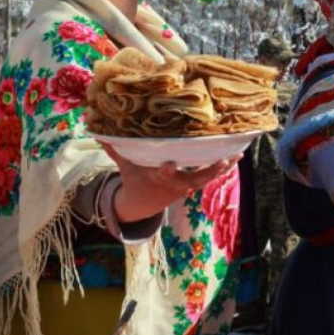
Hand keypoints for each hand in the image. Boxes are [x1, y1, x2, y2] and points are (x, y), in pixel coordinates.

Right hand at [101, 144, 238, 223]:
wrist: (145, 203)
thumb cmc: (136, 178)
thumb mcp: (125, 166)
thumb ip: (114, 149)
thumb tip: (95, 131)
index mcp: (158, 178)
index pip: (163, 175)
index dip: (168, 171)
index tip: (170, 164)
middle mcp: (175, 183)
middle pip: (193, 179)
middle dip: (206, 172)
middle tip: (220, 162)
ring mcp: (187, 185)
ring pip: (207, 178)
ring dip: (221, 168)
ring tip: (235, 156)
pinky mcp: (195, 183)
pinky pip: (211, 175)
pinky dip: (224, 167)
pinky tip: (237, 155)